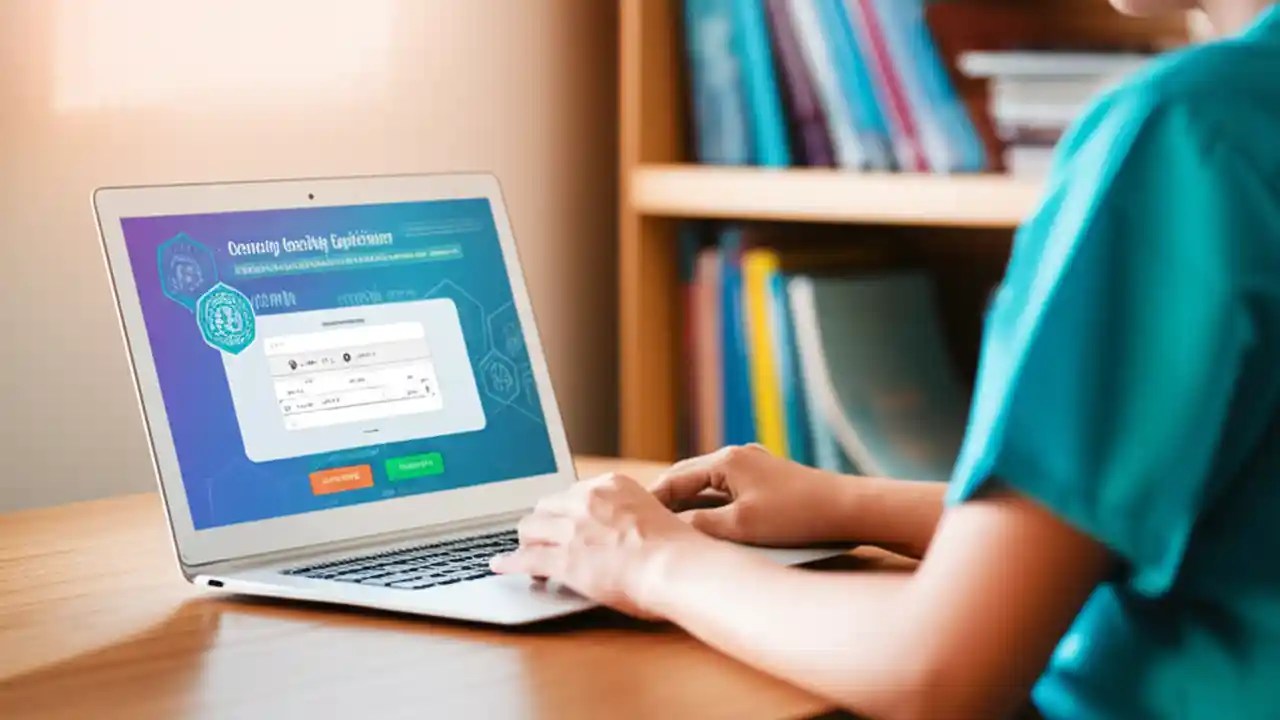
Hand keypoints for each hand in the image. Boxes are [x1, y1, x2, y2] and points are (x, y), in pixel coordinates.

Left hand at [490, 472, 722, 618]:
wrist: (676, 568)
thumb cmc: (677, 550)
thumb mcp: (654, 514)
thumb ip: (629, 515)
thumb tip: (624, 532)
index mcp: (611, 485)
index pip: (572, 492)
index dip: (564, 512)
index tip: (563, 521)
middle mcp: (587, 500)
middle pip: (546, 506)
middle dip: (543, 524)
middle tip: (545, 540)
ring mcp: (572, 529)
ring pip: (530, 528)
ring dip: (527, 542)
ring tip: (528, 556)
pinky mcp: (563, 559)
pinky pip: (525, 558)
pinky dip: (510, 562)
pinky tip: (501, 566)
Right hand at [652, 445, 859, 546]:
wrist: (847, 509)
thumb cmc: (796, 516)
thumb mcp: (741, 527)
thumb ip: (701, 526)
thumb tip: (672, 529)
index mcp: (726, 460)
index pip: (675, 479)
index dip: (652, 500)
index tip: (631, 517)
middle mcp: (737, 456)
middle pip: (688, 478)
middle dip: (666, 500)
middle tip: (642, 522)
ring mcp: (754, 466)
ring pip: (708, 485)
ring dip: (688, 503)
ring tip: (668, 526)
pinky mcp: (767, 480)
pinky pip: (726, 491)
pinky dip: (710, 505)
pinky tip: (706, 523)